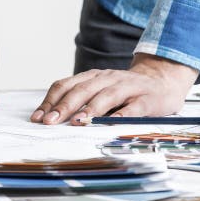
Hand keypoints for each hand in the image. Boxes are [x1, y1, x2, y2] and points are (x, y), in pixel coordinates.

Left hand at [31, 54, 197, 124]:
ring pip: (106, 96)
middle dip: (64, 106)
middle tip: (50, 122)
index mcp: (92, 77)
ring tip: (77, 122)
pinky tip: (112, 123)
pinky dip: (122, 114)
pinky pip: (133, 107)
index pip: (65, 85)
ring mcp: (127, 87)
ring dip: (90, 109)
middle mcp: (107, 78)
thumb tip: (50, 117)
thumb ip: (79, 100)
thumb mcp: (99, 90)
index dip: (50, 100)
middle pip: (82, 90)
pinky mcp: (146, 99)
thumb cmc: (124, 90)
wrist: (161, 81)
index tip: (38, 117)